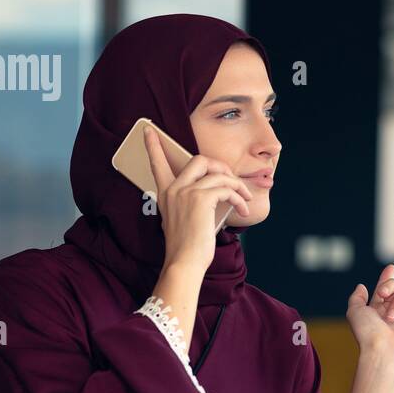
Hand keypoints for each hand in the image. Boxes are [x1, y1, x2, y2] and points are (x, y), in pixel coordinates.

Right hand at [144, 124, 253, 274]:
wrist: (184, 262)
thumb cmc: (187, 247)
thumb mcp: (184, 219)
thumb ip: (192, 202)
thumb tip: (218, 191)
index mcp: (166, 193)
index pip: (158, 164)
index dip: (153, 146)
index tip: (149, 130)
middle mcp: (174, 189)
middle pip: (199, 159)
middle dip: (221, 167)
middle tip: (231, 181)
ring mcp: (186, 192)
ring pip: (219, 174)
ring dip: (237, 186)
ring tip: (244, 199)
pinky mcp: (201, 198)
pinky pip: (227, 188)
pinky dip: (238, 198)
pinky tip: (241, 209)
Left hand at [345, 264, 393, 364]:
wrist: (382, 351)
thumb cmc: (367, 334)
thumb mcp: (354, 312)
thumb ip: (356, 298)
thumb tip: (361, 286)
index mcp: (378, 312)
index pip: (385, 291)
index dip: (387, 278)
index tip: (390, 267)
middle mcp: (393, 313)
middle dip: (388, 285)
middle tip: (382, 294)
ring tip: (390, 315)